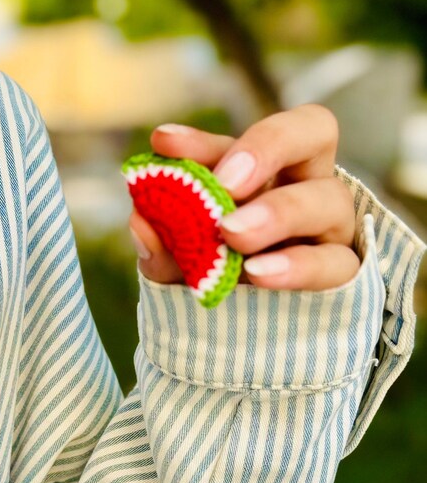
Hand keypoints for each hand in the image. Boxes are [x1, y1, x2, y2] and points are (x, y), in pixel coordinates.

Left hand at [128, 104, 359, 290]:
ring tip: (233, 234)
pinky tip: (256, 274)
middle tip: (222, 184)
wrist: (233, 350)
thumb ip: (161, 245)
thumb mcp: (174, 266)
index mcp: (263, 169)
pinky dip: (296, 265)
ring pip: (330, 198)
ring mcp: (329, 229)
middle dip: (265, 148)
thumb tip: (140, 222)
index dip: (204, 140)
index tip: (163, 145)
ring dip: (279, 212)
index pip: (242, 138)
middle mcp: (304, 185)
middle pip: (313, 131)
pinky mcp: (342, 273)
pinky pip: (336, 263)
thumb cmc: (206, 286)